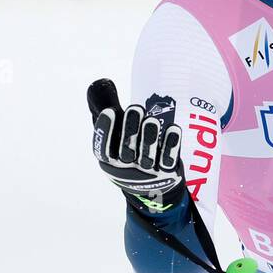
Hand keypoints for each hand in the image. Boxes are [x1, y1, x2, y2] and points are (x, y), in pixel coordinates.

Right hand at [88, 78, 185, 214]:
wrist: (152, 187)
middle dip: (131, 128)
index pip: (103, 147)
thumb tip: (99, 84)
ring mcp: (147, 173)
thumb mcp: (114, 135)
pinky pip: (169, 159)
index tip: (111, 110)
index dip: (106, 130)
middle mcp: (126, 169)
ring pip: (148, 155)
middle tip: (136, 108)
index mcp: (109, 160)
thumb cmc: (127, 151)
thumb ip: (107, 110)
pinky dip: (171, 144)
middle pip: (126, 150)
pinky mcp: (167, 173)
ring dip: (150, 135)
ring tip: (151, 119)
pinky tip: (173, 128)